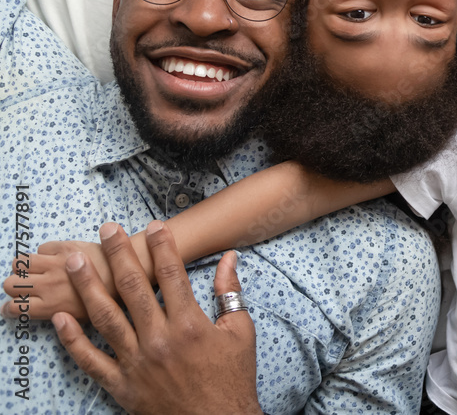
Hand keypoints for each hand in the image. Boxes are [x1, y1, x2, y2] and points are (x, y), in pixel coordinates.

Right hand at [2, 241, 109, 320]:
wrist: (126, 274)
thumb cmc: (108, 300)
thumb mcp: (81, 318)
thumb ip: (58, 316)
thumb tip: (43, 313)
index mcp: (50, 306)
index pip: (14, 307)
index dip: (11, 308)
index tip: (15, 306)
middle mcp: (47, 285)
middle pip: (9, 284)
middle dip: (13, 286)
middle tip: (25, 287)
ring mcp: (55, 264)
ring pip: (19, 263)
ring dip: (23, 267)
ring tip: (35, 270)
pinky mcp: (65, 247)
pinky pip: (42, 247)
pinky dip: (44, 252)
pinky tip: (55, 257)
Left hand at [52, 221, 261, 414]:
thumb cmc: (232, 378)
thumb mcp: (241, 331)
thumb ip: (230, 292)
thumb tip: (229, 258)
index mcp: (190, 325)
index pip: (172, 274)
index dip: (162, 246)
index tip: (153, 226)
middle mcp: (159, 340)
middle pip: (133, 288)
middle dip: (119, 255)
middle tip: (107, 230)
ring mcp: (136, 362)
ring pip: (106, 317)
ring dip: (88, 286)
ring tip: (77, 262)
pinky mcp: (121, 384)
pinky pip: (90, 360)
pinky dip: (73, 339)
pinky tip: (61, 318)